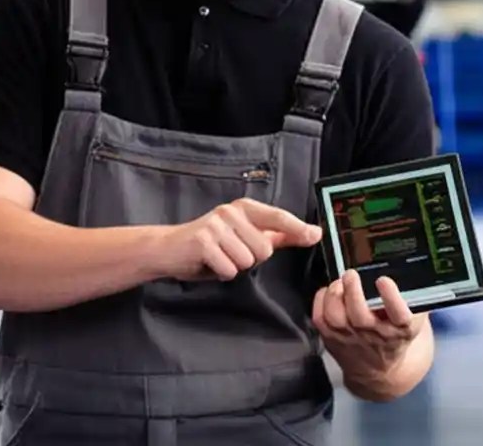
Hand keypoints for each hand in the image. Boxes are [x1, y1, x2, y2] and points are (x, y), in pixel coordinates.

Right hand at [157, 198, 322, 281]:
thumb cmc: (209, 245)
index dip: (297, 228)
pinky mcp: (203, 241)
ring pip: (246, 261)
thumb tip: (310, 233)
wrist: (168, 249)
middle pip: (264, 249)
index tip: (315, 235)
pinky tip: (209, 264)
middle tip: (230, 254)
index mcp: (243, 208)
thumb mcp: (243, 237)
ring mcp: (215, 225)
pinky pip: (229, 269)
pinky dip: (221, 273)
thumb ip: (275, 235)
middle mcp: (230, 212)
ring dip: (234, 267)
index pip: (277, 217)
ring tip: (219, 258)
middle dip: (250, 259)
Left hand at [313, 270, 428, 381]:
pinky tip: (329, 291)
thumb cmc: (397, 335)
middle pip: (360, 315)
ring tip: (339, 282)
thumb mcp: (415, 320)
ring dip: (334, 294)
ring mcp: (351, 338)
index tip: (383, 280)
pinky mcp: (332, 339)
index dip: (391, 297)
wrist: (380, 371)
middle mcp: (375, 335)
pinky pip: (320, 317)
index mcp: (401, 330)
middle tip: (351, 274)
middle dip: (353, 290)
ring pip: (335, 316)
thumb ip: (414, 299)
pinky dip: (321, 299)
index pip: (399, 315)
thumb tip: (409, 272)